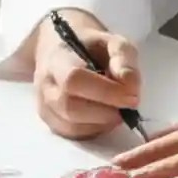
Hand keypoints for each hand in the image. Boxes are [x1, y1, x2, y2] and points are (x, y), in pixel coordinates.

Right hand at [31, 9, 140, 140]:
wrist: (62, 50)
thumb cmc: (91, 47)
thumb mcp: (112, 41)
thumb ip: (123, 59)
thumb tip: (130, 88)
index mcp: (58, 59)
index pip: (74, 80)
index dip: (105, 92)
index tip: (132, 97)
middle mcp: (45, 85)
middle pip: (70, 108)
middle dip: (106, 112)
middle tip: (127, 106)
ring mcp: (44, 106)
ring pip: (72, 127)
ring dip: (102, 124)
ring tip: (116, 109)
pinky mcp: (50, 122)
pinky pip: (73, 135)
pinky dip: (94, 130)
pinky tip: (103, 117)